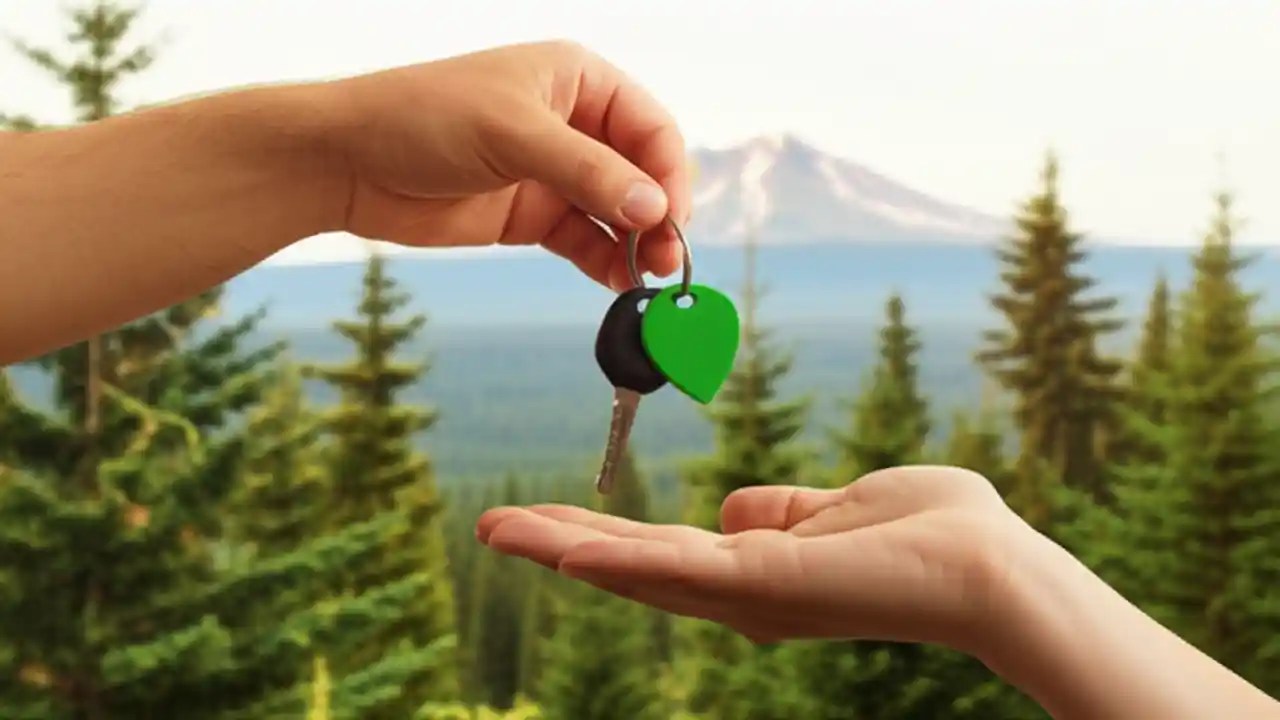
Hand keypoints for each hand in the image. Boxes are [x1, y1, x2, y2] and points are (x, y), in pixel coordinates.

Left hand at [326, 40, 690, 289]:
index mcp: (576, 81)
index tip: (671, 218)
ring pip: (616, 213)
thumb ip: (587, 172)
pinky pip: (585, 241)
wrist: (347, 161)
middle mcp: (572, 124)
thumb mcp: (513, 135)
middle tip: (668, 261)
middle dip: (658, 216)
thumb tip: (653, 210)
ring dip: (637, 245)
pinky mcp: (530, 216)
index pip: (649, 127)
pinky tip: (618, 283)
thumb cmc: (423, 118)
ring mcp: (553, 174)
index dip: (669, 173)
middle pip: (640, 174)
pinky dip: (605, 262)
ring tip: (646, 279)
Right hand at [475, 466, 1027, 654]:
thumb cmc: (928, 534)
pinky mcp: (767, 582)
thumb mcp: (834, 508)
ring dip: (562, 549)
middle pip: (630, 565)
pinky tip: (564, 551)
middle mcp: (739, 594)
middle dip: (556, 545)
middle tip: (487, 526)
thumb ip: (782, 511)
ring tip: (497, 530)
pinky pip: (679, 569)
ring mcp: (749, 593)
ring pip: (637, 569)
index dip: (596, 537)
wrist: (989, 567)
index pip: (656, 551)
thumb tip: (738, 509)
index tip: (542, 523)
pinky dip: (618, 562)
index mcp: (753, 573)